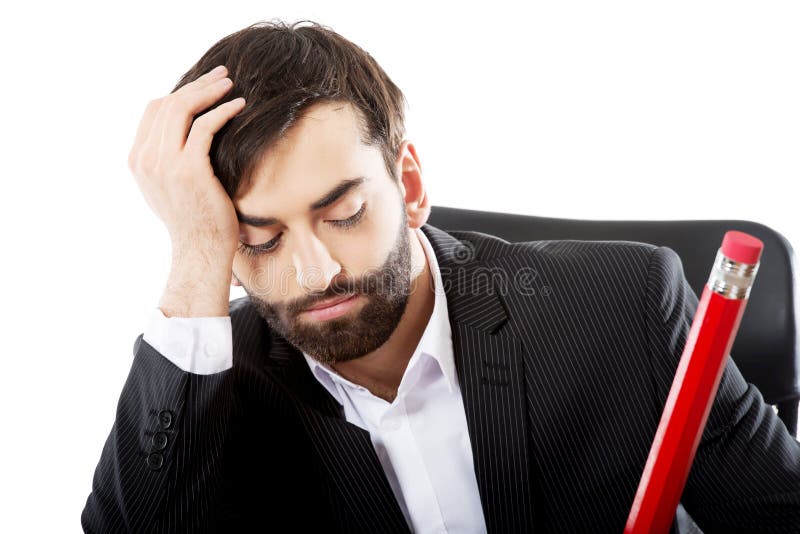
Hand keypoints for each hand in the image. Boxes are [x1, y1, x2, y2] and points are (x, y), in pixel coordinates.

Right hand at [128, 64, 245, 259]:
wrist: (200, 251)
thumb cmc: (195, 221)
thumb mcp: (170, 187)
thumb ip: (167, 160)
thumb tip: (181, 133)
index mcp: (138, 161)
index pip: (154, 110)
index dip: (180, 91)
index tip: (204, 86)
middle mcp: (146, 160)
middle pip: (168, 103)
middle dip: (197, 84)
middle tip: (222, 75)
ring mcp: (165, 164)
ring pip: (183, 109)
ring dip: (209, 91)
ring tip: (231, 84)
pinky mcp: (189, 170)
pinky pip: (205, 126)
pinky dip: (223, 110)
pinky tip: (239, 105)